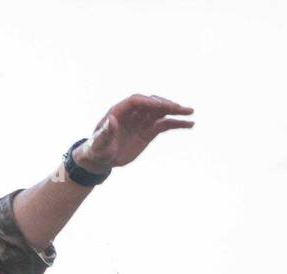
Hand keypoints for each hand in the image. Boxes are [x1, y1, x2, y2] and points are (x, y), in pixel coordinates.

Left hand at [74, 94, 194, 173]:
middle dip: (165, 105)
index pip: (135, 101)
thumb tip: (111, 120)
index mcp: (118, 111)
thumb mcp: (98, 143)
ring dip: (175, 111)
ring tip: (190, 112)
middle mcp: (133, 113)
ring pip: (161, 113)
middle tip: (179, 108)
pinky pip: (165, 125)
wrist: (101, 160)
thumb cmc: (97, 149)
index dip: (147, 102)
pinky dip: (177, 124)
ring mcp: (142, 121)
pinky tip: (189, 124)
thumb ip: (104, 133)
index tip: (160, 106)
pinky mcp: (148, 131)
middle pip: (151, 104)